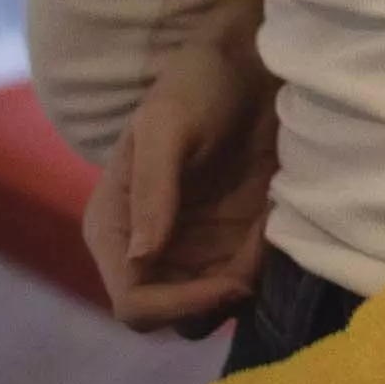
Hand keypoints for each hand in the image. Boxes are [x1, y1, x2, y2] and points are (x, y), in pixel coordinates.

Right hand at [86, 0, 276, 334]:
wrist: (249, 65)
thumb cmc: (197, 84)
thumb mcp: (168, 125)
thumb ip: (153, 189)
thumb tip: (140, 258)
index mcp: (112, 228)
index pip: (131, 301)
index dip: (174, 306)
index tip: (229, 284)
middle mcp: (146, 252)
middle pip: (171, 318)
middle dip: (214, 298)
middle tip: (253, 256)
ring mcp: (190, 254)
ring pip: (209, 311)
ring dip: (241, 285)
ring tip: (263, 232)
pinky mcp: (229, 248)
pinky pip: (241, 285)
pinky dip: (261, 269)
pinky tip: (272, 224)